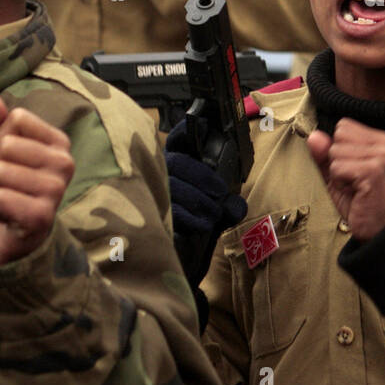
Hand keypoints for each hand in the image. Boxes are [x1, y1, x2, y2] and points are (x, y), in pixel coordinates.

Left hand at [0, 95, 73, 265]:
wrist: (11, 236)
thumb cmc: (8, 187)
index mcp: (58, 142)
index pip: (16, 118)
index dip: (1, 139)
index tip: (11, 160)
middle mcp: (65, 163)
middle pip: (7, 144)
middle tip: (8, 184)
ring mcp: (56, 190)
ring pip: (0, 171)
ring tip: (8, 200)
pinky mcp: (42, 215)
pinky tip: (7, 216)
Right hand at [165, 120, 247, 287]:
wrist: (183, 260)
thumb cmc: (198, 227)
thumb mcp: (219, 211)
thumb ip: (229, 206)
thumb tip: (235, 206)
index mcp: (179, 166)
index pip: (178, 140)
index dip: (186, 130)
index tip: (203, 124)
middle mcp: (161, 174)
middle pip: (178, 163)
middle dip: (203, 176)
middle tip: (220, 193)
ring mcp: (151, 192)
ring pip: (173, 185)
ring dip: (199, 199)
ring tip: (213, 213)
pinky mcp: (148, 213)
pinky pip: (168, 208)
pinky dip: (190, 217)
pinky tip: (202, 224)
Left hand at [306, 119, 384, 240]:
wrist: (377, 230)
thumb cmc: (359, 200)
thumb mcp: (337, 172)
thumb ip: (324, 153)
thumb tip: (314, 135)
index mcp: (384, 139)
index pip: (343, 126)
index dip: (340, 150)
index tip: (355, 171)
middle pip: (338, 136)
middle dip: (338, 161)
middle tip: (354, 181)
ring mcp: (383, 156)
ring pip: (335, 152)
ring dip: (338, 174)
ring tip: (355, 187)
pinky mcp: (374, 170)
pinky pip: (336, 167)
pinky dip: (339, 183)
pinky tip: (355, 192)